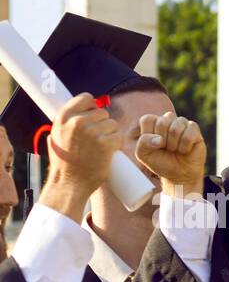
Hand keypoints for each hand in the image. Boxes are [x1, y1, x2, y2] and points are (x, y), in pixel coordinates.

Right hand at [39, 94, 123, 214]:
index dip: (93, 106)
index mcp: (63, 117)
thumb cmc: (64, 163)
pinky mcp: (105, 144)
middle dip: (104, 124)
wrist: (70, 183)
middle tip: (99, 138)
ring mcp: (92, 132)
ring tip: (103, 147)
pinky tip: (111, 151)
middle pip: (102, 112)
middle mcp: (77, 122)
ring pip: (113, 124)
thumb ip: (64, 124)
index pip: (86, 98)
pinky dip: (118, 144)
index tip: (94, 115)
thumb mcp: (56, 137)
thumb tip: (73, 113)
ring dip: (112, 134)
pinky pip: (119, 136)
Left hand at [135, 112, 205, 191]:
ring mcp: (182, 124)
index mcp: (153, 122)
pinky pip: (189, 136)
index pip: (147, 119)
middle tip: (166, 148)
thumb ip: (143, 143)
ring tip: (175, 149)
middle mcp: (168, 120)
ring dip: (174, 144)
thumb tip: (159, 139)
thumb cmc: (161, 162)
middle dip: (163, 141)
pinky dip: (185, 147)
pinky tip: (185, 150)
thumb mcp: (144, 155)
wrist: (179, 174)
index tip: (153, 146)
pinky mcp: (195, 130)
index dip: (149, 135)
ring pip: (176, 128)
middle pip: (162, 122)